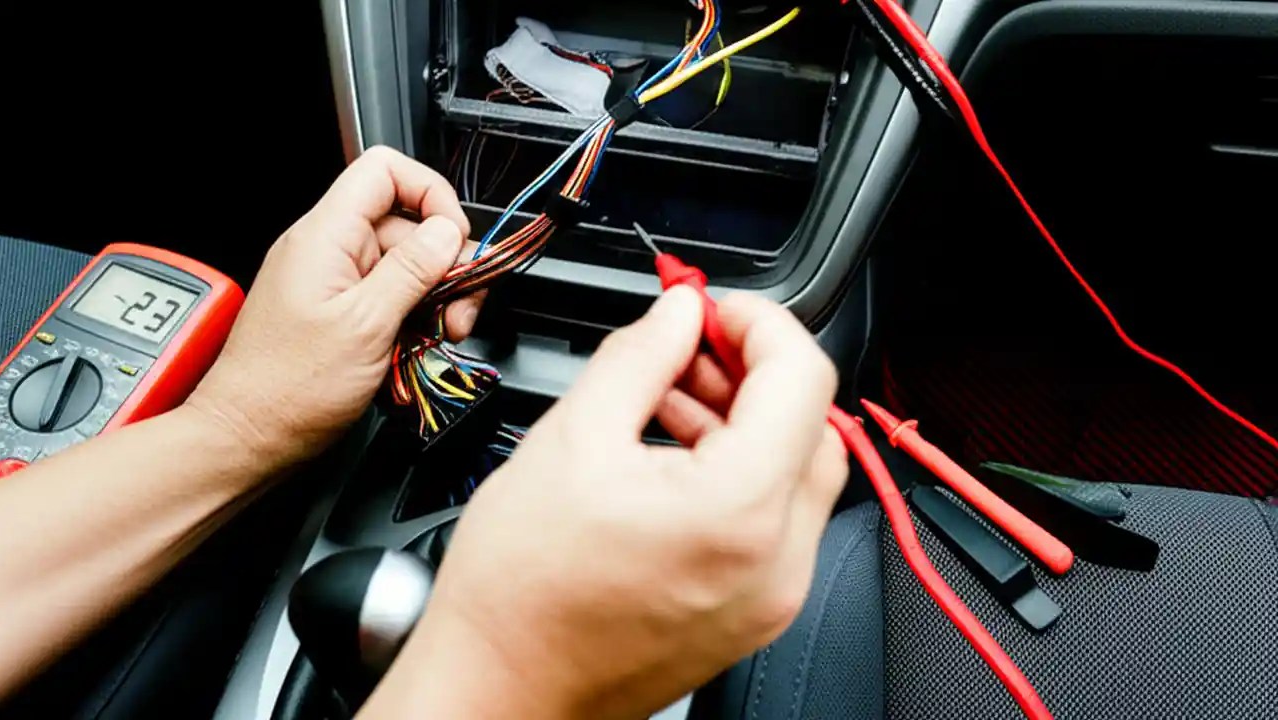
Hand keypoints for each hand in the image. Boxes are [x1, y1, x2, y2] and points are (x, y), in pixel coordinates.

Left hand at [187, 146, 482, 466]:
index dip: (430, 195)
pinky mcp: (338, 311)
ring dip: (434, 298)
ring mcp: (332, 280)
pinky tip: (414, 347)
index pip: (385, 171)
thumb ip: (412, 270)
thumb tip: (446, 231)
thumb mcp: (367, 325)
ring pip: (405, 265)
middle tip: (457, 309)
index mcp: (325, 236)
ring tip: (439, 335)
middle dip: (443, 264)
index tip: (454, 239)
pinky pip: (390, 297)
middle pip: (407, 224)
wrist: (247, 438)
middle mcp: (326, 249)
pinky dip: (412, 319)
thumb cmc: (286, 390)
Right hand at [364, 289, 848, 719]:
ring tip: (664, 398)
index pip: (802, 376)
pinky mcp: (751, 612)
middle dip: (751, 369)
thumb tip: (680, 311)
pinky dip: (736, 472)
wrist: (499, 690)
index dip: (759, 321)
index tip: (711, 307)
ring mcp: (771, 594)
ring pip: (794, 472)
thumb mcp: (572, 437)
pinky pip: (771, 520)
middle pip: (811, 424)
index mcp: (739, 509)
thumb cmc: (519, 593)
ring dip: (743, 418)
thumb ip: (641, 355)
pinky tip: (671, 454)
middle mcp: (776, 560)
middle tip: (687, 345)